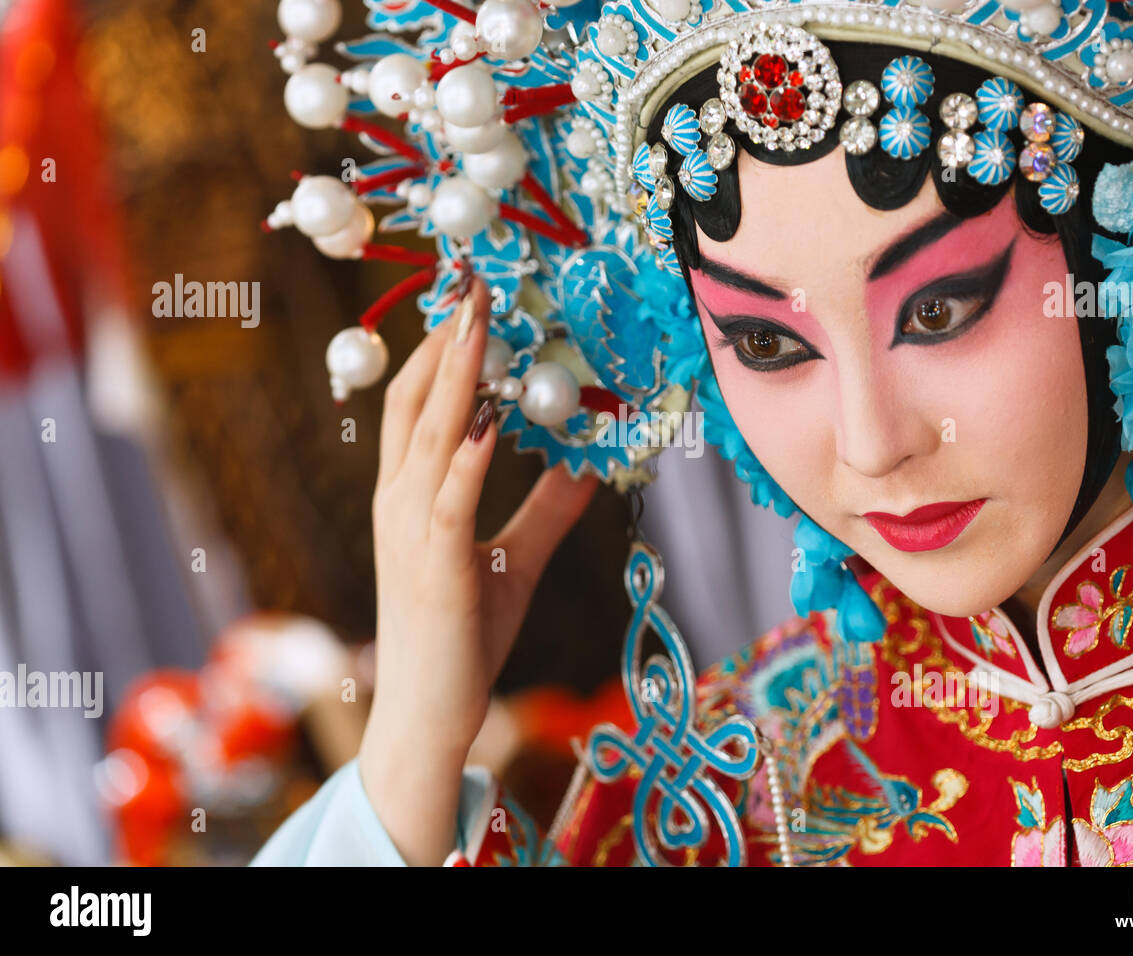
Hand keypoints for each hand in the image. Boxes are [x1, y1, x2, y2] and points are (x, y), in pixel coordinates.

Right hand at [358, 274, 598, 863]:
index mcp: (412, 495)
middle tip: (473, 279)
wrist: (429, 714)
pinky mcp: (431, 565)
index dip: (444, 348)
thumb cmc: (464, 635)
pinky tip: (488, 418)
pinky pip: (447, 499)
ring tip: (481, 319)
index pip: (420, 404)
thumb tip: (589, 467)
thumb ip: (548, 511)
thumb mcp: (515, 559)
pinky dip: (465, 455)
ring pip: (427, 434)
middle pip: (415, 400)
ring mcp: (409, 530)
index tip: (475, 299)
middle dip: (446, 337)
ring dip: (456, 374)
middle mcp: (400, 501)